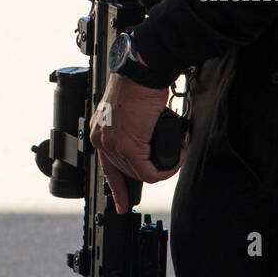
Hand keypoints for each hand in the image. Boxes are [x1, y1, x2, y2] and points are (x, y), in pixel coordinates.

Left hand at [88, 72, 184, 212]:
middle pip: (127, 171)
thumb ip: (131, 129)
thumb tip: (146, 145)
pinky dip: (167, 168)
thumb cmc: (138, 83)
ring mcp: (114, 144)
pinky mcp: (129, 147)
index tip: (122, 203)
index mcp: (100, 129)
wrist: (142, 73)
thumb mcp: (129, 110)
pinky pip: (150, 172)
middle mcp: (102, 138)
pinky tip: (177, 156)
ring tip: (177, 153)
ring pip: (140, 173)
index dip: (117, 188)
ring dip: (163, 167)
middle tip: (171, 164)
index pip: (107, 167)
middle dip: (150, 172)